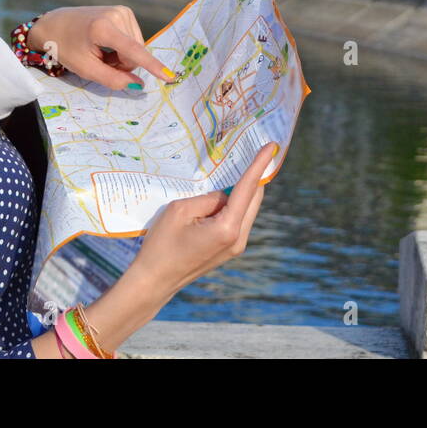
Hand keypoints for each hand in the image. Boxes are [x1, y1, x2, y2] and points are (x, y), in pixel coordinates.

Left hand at [26, 5, 174, 90]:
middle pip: (135, 53)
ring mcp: (122, 10)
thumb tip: (138, 85)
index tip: (169, 76)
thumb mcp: (85, 68)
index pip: (133, 50)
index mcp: (103, 28)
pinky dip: (122, 47)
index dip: (152, 65)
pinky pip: (133, 39)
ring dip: (122, 56)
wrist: (54, 24)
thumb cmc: (66, 48)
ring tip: (101, 52)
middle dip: (123, 64)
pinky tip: (106, 44)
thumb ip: (112, 79)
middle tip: (101, 62)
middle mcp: (116, 14)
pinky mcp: (124, 11)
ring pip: (136, 47)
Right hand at [130, 141, 277, 298]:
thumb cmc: (161, 245)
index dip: (259, 165)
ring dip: (244, 190)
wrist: (154, 281)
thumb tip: (224, 195)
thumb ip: (208, 198)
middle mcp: (238, 239)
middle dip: (255, 175)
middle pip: (255, 199)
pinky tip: (223, 193)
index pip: (248, 189)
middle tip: (252, 151)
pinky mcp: (229, 250)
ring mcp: (235, 247)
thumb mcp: (180, 211)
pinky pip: (238, 220)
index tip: (271, 146)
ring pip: (247, 209)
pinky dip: (235, 204)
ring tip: (235, 169)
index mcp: (227, 228)